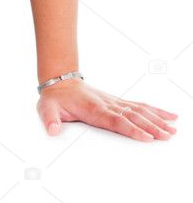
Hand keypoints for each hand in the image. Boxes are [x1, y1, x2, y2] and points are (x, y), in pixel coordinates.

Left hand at [37, 79, 178, 141]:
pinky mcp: (117, 102)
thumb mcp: (46, 108)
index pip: (116, 120)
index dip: (132, 129)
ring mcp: (114, 102)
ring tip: (172, 129)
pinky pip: (138, 106)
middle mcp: (107, 104)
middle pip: (133, 116)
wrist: (59, 81)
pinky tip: (167, 115)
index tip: (147, 137)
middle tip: (167, 136)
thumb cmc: (55, 98)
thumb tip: (53, 130)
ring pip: (139, 111)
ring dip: (156, 119)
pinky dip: (153, 110)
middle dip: (151, 127)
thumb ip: (50, 119)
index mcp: (94, 109)